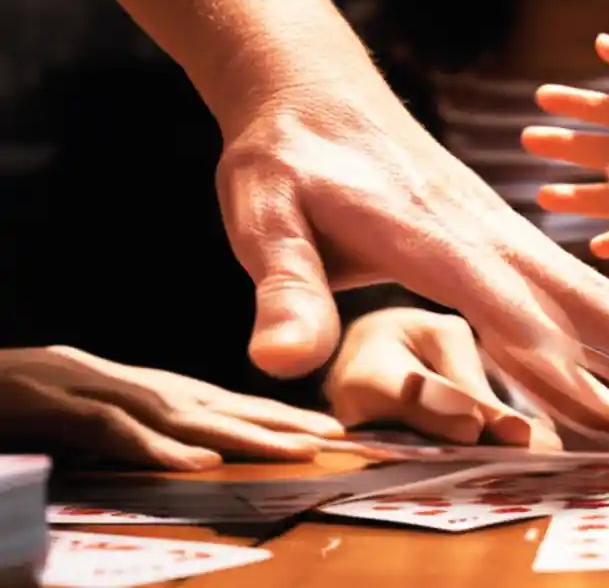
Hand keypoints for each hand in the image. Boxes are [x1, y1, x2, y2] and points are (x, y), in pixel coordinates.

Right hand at [0, 346, 343, 470]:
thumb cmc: (15, 401)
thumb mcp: (84, 414)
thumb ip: (134, 427)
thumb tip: (188, 451)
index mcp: (136, 388)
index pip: (217, 403)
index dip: (272, 416)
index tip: (325, 430)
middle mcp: (126, 384)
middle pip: (214, 405)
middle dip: (277, 422)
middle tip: (336, 437)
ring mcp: (91, 391)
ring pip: (179, 416)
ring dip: (240, 434)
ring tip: (295, 449)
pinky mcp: (53, 408)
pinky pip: (113, 433)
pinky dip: (158, 450)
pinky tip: (200, 464)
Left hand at [210, 65, 608, 435]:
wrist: (314, 93)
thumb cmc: (288, 158)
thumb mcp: (263, 217)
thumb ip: (284, 289)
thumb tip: (281, 362)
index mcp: (438, 239)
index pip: (514, 313)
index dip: (571, 372)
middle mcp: (489, 236)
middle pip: (590, 299)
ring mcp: (504, 236)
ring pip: (600, 291)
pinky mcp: (503, 239)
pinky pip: (579, 287)